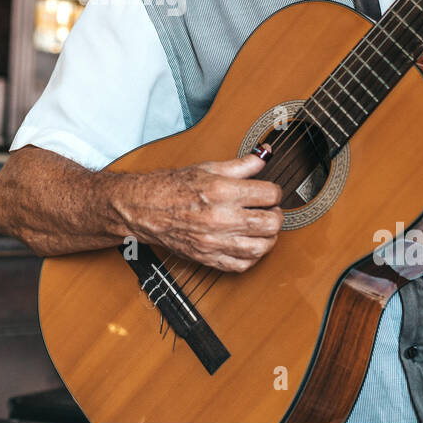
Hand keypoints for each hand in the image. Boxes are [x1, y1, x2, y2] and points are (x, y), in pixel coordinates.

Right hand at [113, 154, 282, 272]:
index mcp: (222, 191)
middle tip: (270, 210)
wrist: (145, 209)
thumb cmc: (173, 187)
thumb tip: (263, 157)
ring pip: (261, 248)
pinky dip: (251, 257)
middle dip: (277, 215)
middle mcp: (221, 218)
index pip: (269, 194)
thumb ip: (241, 165)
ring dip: (268, 238)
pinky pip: (241, 265)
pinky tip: (248, 244)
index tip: (271, 192)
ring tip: (262, 228)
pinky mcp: (208, 257)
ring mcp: (215, 241)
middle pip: (271, 223)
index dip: (275, 192)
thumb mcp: (208, 168)